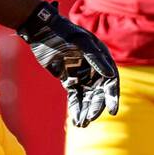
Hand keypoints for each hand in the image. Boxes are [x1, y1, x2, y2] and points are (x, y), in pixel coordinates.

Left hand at [17, 2, 119, 127]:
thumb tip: (111, 74)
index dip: (113, 96)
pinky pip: (75, 97)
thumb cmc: (62, 33)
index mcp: (101, 57)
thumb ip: (95, 58)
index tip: (112, 111)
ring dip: (86, 110)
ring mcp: (81, 74)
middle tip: (90, 118)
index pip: (111, 81)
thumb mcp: (79, 43)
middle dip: (96, 106)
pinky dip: (76, 107)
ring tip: (82, 124)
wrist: (40, 30)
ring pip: (87, 97)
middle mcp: (94, 67)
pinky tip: (76, 119)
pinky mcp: (69, 79)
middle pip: (99, 92)